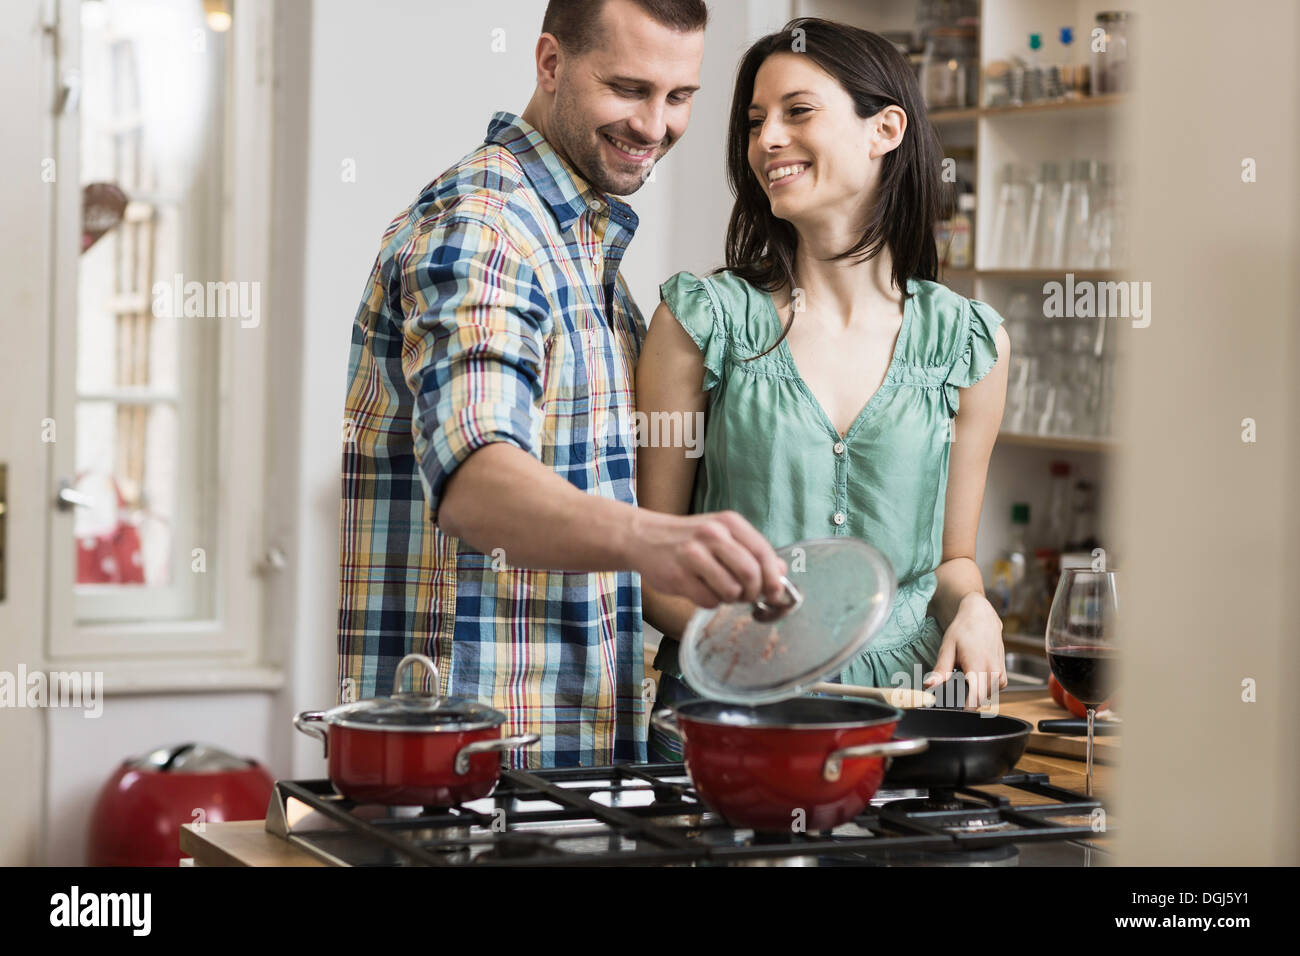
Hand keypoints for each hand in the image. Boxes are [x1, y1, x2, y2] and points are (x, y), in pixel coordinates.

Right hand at [629, 509, 786, 608]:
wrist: (644, 537)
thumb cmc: (689, 539)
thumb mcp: (722, 535)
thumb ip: (752, 550)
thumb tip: (782, 571)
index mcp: (729, 523)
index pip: (763, 552)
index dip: (774, 578)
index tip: (775, 593)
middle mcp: (712, 535)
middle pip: (750, 573)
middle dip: (753, 592)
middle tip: (746, 596)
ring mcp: (693, 554)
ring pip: (731, 590)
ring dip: (730, 599)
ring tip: (720, 591)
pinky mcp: (678, 575)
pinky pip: (708, 601)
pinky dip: (710, 602)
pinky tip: (700, 590)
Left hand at [923, 593, 1006, 709]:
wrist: (982, 617)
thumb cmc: (963, 630)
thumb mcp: (947, 648)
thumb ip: (940, 669)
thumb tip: (929, 685)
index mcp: (978, 666)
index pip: (975, 700)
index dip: (962, 708)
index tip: (950, 707)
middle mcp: (993, 672)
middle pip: (977, 701)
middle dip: (963, 699)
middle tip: (951, 684)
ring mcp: (1001, 675)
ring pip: (984, 698)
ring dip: (972, 692)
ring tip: (963, 674)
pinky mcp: (1003, 677)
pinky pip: (992, 692)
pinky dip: (981, 688)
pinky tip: (973, 676)